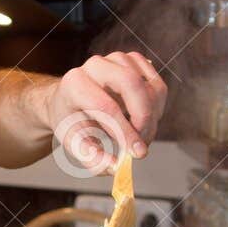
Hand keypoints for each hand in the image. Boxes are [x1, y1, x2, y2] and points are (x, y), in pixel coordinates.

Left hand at [46, 50, 167, 170]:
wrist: (70, 100)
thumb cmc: (72, 120)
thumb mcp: (73, 142)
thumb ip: (91, 158)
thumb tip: (114, 167)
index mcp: (75, 83)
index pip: (106, 106)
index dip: (124, 132)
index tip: (137, 153)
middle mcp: (95, 65)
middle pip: (132, 84)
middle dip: (144, 119)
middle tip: (143, 145)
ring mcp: (116, 59)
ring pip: (148, 86)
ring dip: (153, 116)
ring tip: (141, 136)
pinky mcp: (134, 61)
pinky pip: (157, 84)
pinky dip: (157, 106)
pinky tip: (144, 120)